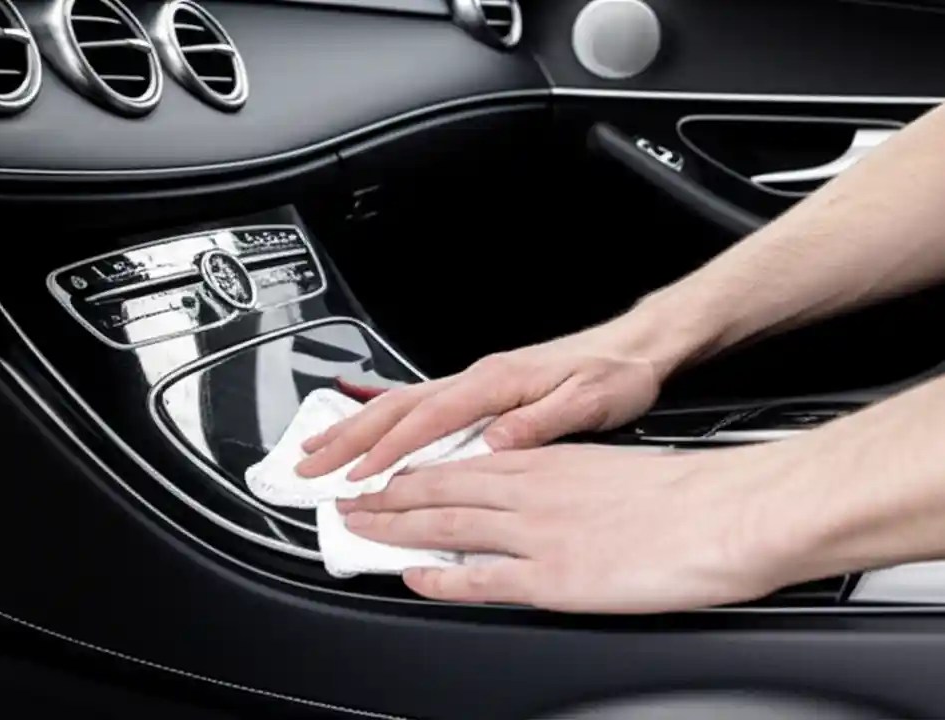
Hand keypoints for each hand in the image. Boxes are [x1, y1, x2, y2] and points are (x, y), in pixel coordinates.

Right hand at [296, 317, 680, 480]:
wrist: (635, 348)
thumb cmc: (615, 374)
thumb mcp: (589, 401)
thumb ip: (538, 422)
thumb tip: (494, 443)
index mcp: (496, 382)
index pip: (427, 417)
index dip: (388, 449)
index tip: (357, 475)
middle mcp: (479, 378)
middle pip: (397, 406)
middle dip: (348, 436)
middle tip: (309, 464)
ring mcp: (477, 383)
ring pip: (401, 403)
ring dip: (357, 427)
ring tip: (320, 450)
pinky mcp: (483, 391)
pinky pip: (421, 406)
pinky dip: (386, 422)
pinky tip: (372, 434)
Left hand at [335, 445, 806, 613]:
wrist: (724, 512)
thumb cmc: (683, 493)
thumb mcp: (609, 471)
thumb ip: (564, 480)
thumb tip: (538, 494)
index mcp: (547, 460)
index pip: (459, 463)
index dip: (412, 471)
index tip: (384, 476)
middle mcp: (532, 490)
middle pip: (439, 489)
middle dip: (386, 497)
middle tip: (348, 503)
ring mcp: (538, 534)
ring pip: (445, 525)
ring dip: (394, 528)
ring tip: (358, 530)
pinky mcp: (554, 577)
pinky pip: (481, 577)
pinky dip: (439, 575)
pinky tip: (413, 575)